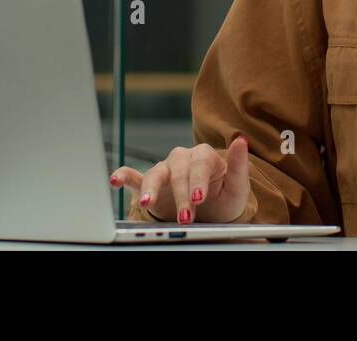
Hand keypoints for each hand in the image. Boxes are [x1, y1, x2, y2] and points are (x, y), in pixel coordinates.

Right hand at [109, 136, 250, 223]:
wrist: (213, 213)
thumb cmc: (225, 198)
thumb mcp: (237, 187)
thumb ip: (238, 165)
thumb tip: (241, 140)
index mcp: (204, 156)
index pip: (199, 165)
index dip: (198, 182)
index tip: (198, 199)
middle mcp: (182, 159)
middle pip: (178, 172)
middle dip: (181, 195)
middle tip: (186, 216)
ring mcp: (165, 170)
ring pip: (155, 173)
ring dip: (151, 188)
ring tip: (147, 202)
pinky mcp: (150, 184)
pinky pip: (134, 176)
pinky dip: (123, 176)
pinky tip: (115, 180)